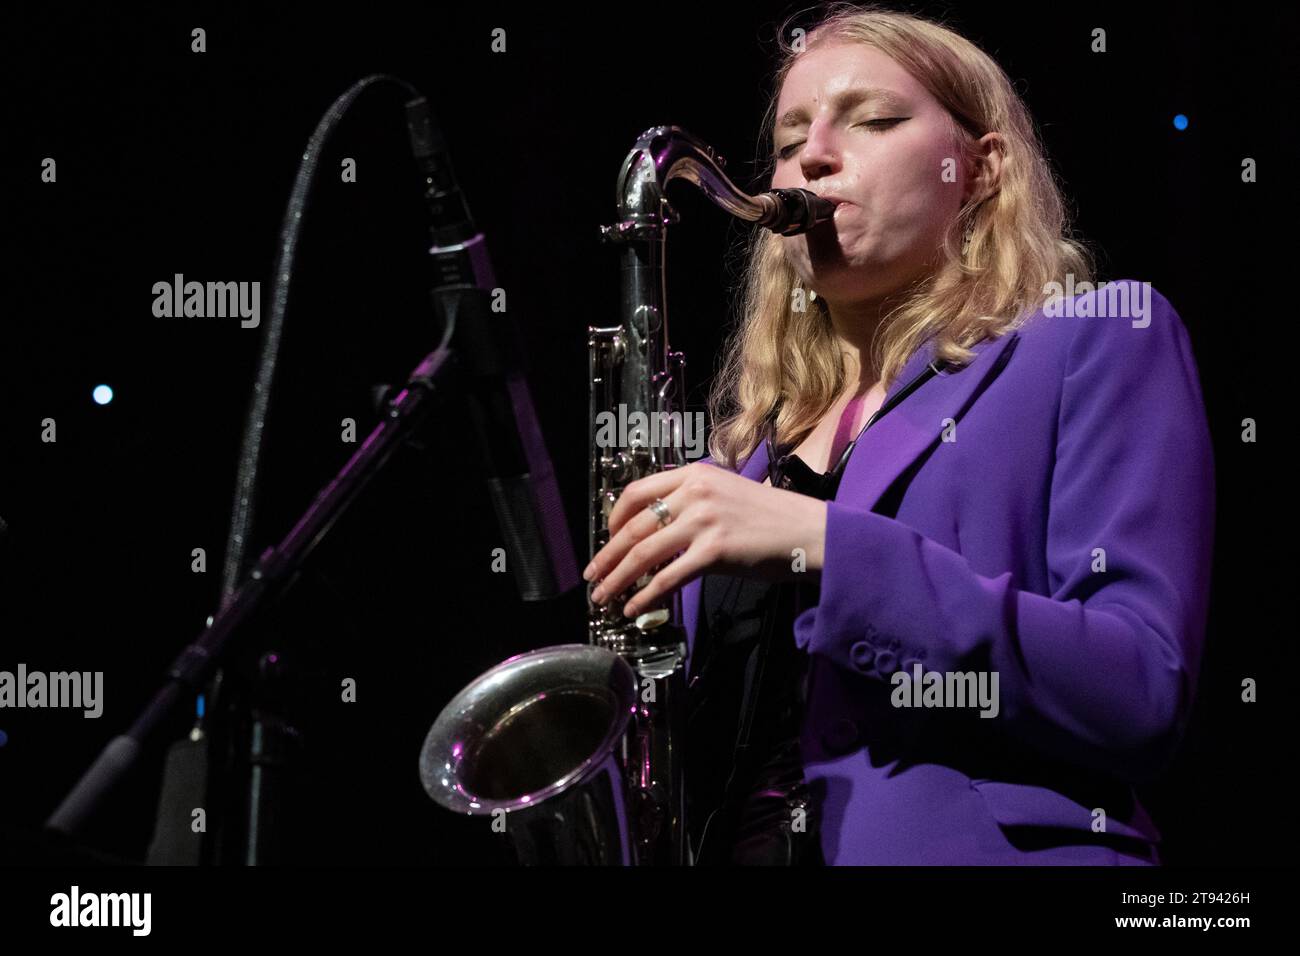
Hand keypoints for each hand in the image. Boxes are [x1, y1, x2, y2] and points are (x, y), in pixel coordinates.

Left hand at [582, 461, 827, 617]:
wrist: (808, 531)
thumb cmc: (768, 518)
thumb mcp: (723, 495)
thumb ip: (689, 505)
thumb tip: (652, 534)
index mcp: (693, 475)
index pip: (636, 492)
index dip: (613, 519)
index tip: (606, 540)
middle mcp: (694, 493)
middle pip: (633, 527)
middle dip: (606, 556)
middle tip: (592, 576)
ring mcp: (703, 521)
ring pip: (643, 553)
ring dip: (618, 579)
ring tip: (604, 597)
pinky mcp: (714, 550)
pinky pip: (668, 577)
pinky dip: (646, 595)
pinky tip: (635, 608)